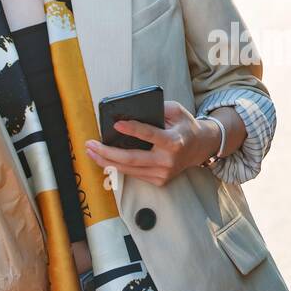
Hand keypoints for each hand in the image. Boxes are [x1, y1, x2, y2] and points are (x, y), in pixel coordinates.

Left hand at [84, 100, 214, 186]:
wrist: (199, 148)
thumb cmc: (185, 127)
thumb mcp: (176, 111)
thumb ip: (157, 109)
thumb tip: (130, 111)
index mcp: (174, 142)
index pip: (150, 135)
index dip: (133, 130)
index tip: (116, 124)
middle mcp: (167, 161)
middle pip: (131, 159)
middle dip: (107, 152)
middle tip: (90, 144)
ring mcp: (162, 173)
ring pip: (128, 169)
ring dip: (105, 161)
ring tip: (90, 152)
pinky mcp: (158, 180)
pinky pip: (133, 174)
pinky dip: (116, 167)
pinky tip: (104, 159)